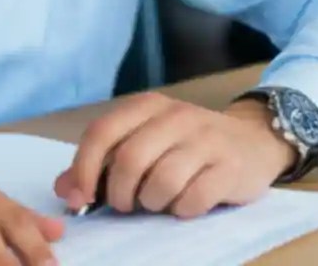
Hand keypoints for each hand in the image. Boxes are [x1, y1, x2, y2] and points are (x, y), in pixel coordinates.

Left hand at [54, 93, 295, 218]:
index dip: (84, 168)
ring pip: (162, 181)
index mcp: (149, 106)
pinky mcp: (229, 166)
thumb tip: (64, 189)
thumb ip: (102, 163)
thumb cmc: (188, 147)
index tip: (80, 197)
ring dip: (152, 203)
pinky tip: (186, 203)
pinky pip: (193, 199)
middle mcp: (178, 116)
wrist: (253, 141)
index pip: (102, 132)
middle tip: (126, 204)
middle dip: (120, 193)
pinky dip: (182, 210)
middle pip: (130, 159)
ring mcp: (207, 139)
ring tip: (157, 201)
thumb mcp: (144, 143)